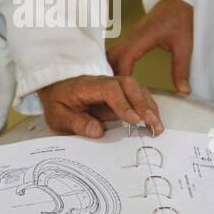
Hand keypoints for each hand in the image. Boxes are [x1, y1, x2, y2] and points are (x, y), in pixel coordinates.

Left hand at [38, 75, 163, 137]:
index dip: (123, 103)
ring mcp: (114, 86)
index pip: (110, 89)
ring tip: (157, 127)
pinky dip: (148, 108)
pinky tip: (153, 122)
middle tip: (152, 124)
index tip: (133, 119)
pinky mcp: (120, 94)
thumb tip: (97, 131)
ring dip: (149, 107)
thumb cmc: (58, 102)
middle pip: (128, 85)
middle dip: (143, 105)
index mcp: (86, 86)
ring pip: (136, 89)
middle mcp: (104, 82)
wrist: (56, 90)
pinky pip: (137, 96)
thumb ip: (75, 123)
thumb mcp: (58, 116)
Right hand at [107, 0, 192, 93]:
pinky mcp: (128, 40)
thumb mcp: (184, 46)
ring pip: (109, 57)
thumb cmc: (181, 20)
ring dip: (108, 73)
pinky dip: (111, 68)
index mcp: (141, 38)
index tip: (120, 96)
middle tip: (111, 100)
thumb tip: (183, 91)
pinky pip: (114, 55)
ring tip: (110, 95)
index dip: (120, 78)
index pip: (124, 60)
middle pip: (110, 59)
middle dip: (109, 78)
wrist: (177, 1)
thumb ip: (181, 69)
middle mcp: (130, 38)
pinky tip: (115, 83)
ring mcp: (127, 38)